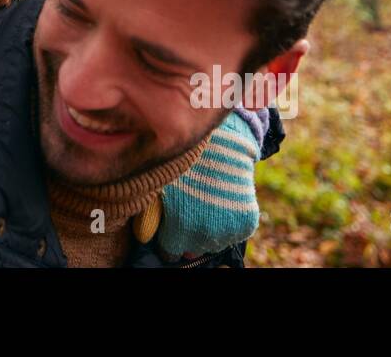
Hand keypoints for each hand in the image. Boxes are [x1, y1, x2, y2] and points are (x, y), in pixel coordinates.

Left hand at [156, 108, 261, 259]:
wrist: (225, 140)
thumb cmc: (186, 159)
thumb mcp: (160, 182)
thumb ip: (148, 214)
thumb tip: (143, 238)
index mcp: (179, 225)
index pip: (169, 251)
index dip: (167, 238)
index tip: (168, 226)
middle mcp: (204, 232)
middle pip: (191, 251)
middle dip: (186, 236)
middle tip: (186, 214)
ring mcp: (228, 230)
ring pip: (212, 245)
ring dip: (206, 233)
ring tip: (202, 207)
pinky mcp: (246, 222)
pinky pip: (233, 235)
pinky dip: (227, 225)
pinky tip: (219, 204)